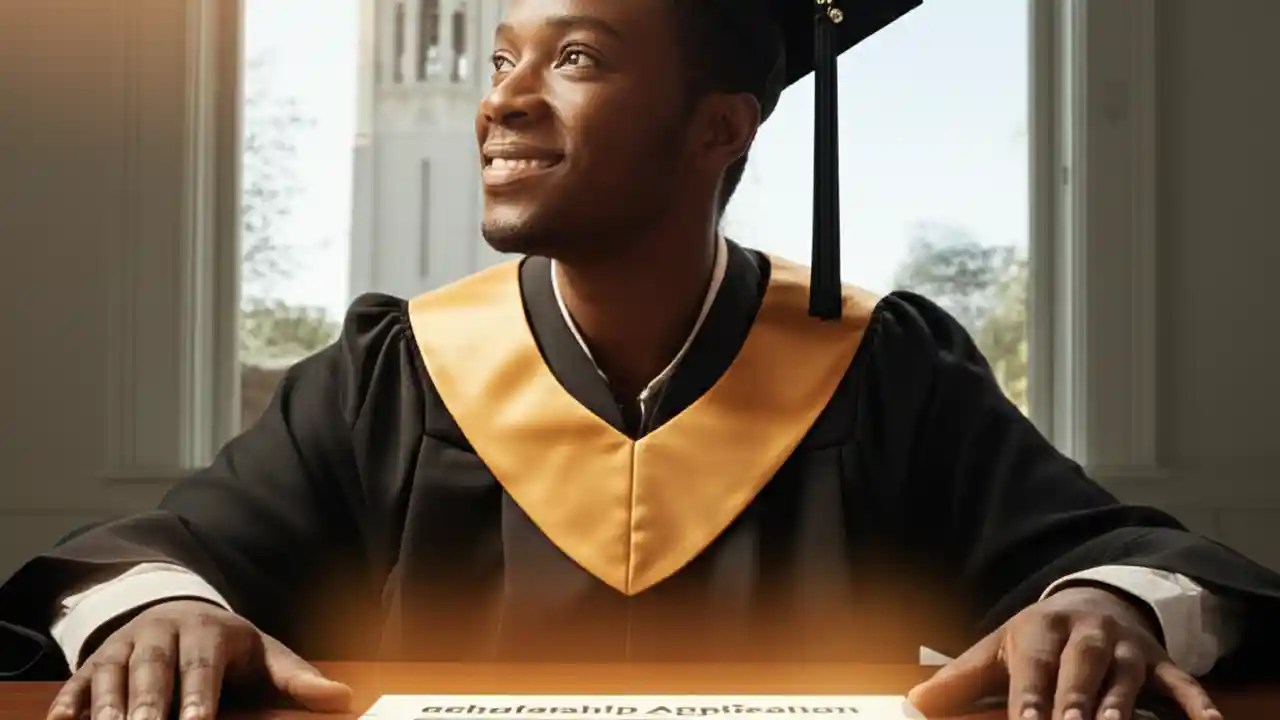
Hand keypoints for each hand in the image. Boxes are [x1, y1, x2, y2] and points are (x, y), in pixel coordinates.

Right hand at [46, 599, 351, 719]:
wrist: (179, 613)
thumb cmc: (228, 647)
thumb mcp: (264, 655)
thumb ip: (298, 678)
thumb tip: (343, 699)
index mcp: (208, 632)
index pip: (202, 665)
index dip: (198, 694)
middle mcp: (162, 635)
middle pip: (153, 669)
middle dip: (147, 703)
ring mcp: (125, 647)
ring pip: (112, 674)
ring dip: (108, 705)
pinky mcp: (95, 662)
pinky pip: (78, 682)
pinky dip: (69, 702)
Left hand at [906, 586, 1221, 719]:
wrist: (1094, 599)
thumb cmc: (1038, 638)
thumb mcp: (998, 650)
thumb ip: (960, 680)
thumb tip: (913, 704)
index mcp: (1039, 631)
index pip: (1033, 670)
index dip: (1030, 699)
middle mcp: (1086, 636)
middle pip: (1081, 672)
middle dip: (1076, 702)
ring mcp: (1127, 648)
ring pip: (1126, 679)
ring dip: (1122, 706)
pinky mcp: (1160, 661)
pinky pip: (1183, 683)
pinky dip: (1197, 704)